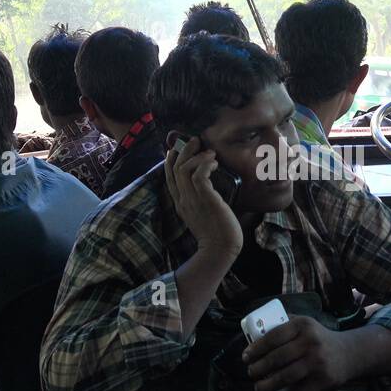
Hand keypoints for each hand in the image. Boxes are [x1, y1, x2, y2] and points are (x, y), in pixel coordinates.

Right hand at [165, 137, 242, 254]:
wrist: (220, 249)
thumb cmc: (217, 233)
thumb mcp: (203, 214)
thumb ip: (201, 200)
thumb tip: (208, 186)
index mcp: (181, 203)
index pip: (169, 178)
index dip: (170, 161)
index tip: (176, 148)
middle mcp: (183, 200)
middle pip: (175, 168)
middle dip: (184, 150)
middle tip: (195, 140)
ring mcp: (193, 199)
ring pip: (185, 169)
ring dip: (197, 155)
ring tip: (210, 153)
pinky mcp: (206, 199)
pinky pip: (199, 175)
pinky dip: (205, 165)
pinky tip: (215, 164)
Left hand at [242, 315, 354, 390]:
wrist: (349, 353)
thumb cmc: (319, 339)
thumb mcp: (305, 324)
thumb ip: (284, 323)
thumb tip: (255, 330)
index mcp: (303, 326)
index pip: (274, 336)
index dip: (256, 348)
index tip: (246, 357)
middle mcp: (311, 343)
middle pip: (278, 358)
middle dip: (259, 368)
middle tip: (250, 373)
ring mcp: (317, 363)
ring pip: (286, 377)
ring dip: (267, 386)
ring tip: (258, 388)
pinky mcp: (323, 381)